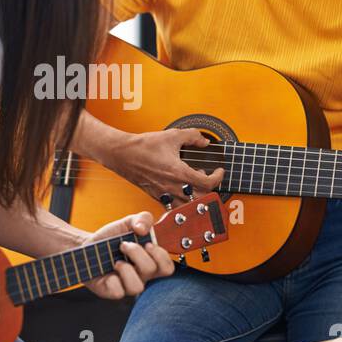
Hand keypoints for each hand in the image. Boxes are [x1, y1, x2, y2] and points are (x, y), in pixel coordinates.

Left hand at [81, 212, 175, 299]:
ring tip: (116, 261)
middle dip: (137, 253)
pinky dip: (112, 280)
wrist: (88, 244)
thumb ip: (143, 218)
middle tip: (124, 245)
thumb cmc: (111, 238)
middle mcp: (141, 275)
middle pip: (152, 271)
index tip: (147, 243)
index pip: (167, 267)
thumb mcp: (128, 222)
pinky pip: (118, 292)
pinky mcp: (111, 291)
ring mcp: (127, 285)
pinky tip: (108, 271)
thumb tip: (143, 228)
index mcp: (149, 260)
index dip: (161, 255)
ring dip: (126, 269)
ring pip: (137, 287)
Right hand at [106, 128, 224, 199]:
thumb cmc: (143, 146)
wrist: (122, 154)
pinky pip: (174, 206)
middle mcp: (173, 187)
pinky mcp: (157, 196)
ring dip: (196, 197)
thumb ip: (192, 136)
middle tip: (209, 178)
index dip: (218, 177)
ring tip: (195, 185)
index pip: (208, 183)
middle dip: (210, 189)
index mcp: (179, 173)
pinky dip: (183, 201)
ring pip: (188, 206)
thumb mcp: (172, 135)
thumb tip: (204, 141)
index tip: (219, 171)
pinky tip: (181, 188)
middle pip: (201, 198)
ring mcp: (164, 194)